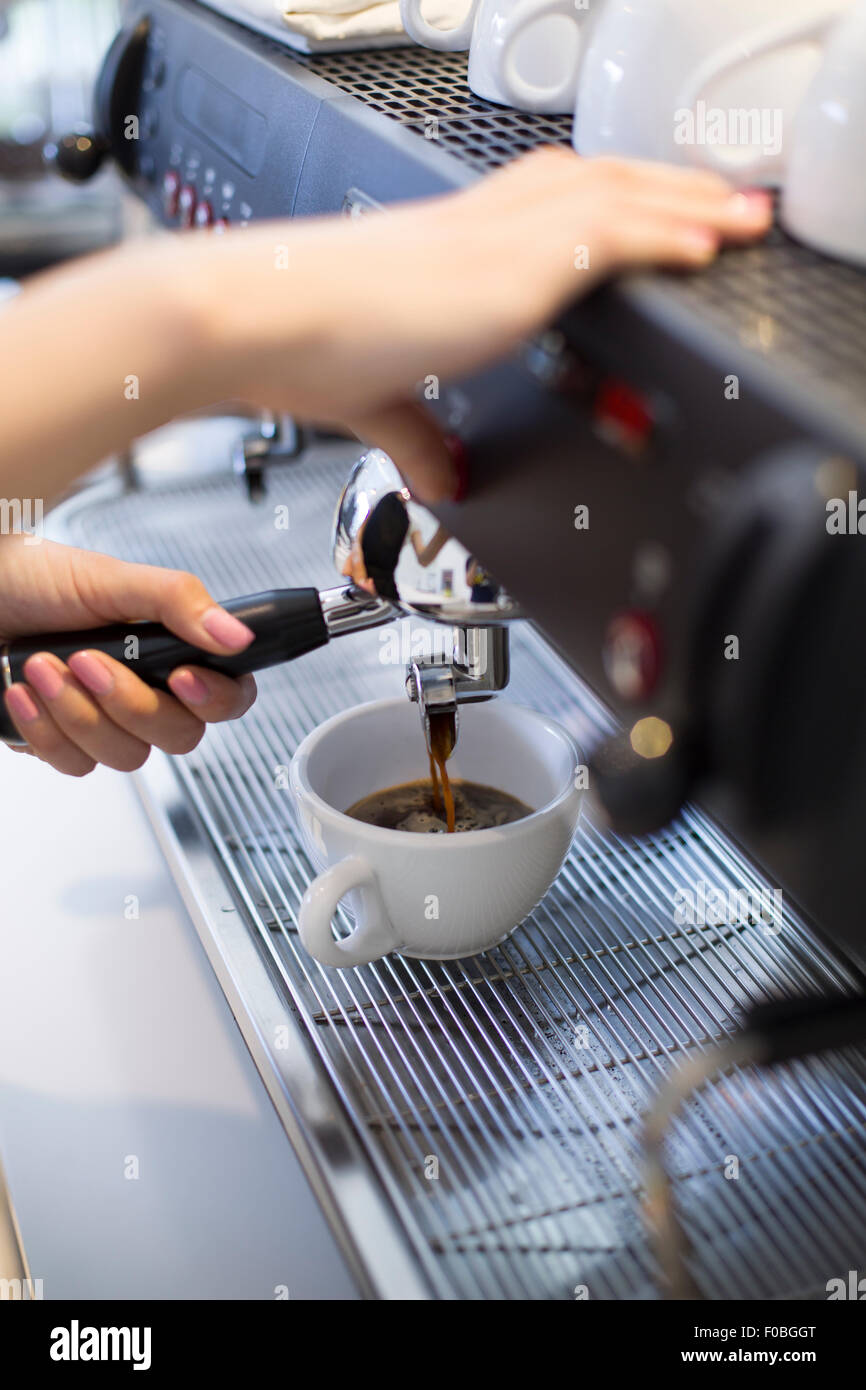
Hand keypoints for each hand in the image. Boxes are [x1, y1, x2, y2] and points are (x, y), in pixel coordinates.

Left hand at [0, 537, 256, 775]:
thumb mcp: (111, 579)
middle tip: (88, 661)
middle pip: (179, 735)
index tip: (181, 677)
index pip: (227, 695)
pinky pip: (75, 765)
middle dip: (128, 702)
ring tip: (41, 666)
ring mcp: (107, 720)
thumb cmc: (34, 579)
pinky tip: (24, 692)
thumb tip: (236, 636)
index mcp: (170, 649)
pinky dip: (45, 730)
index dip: (215, 698)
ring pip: (125, 756)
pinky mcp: (65, 742)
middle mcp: (146, 689)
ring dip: (78, 713)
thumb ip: (178, 601)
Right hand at [207, 147, 772, 498]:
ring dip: (685, 204)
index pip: (546, 207)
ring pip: (615, 195)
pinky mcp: (505, 263)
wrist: (252, 323)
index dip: (605, 205)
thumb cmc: (290, 348)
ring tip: (738, 217)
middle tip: (717, 203)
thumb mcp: (376, 402)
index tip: (647, 216)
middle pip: (594, 184)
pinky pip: (610, 231)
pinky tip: (704, 244)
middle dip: (662, 192)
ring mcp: (494, 240)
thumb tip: (442, 475)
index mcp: (447, 249)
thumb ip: (420, 438)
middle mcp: (476, 228)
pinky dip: (664, 234)